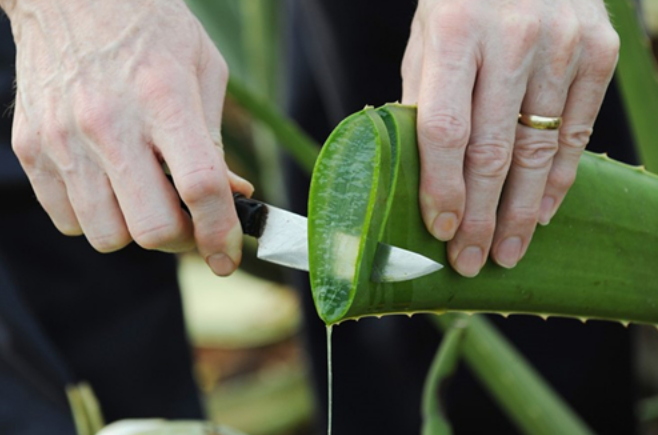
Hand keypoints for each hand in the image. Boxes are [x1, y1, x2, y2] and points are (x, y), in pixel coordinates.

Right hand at [3, 0, 252, 274]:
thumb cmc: (150, 29)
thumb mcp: (203, 71)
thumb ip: (216, 143)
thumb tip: (233, 198)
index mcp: (164, 98)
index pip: (199, 186)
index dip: (219, 231)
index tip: (227, 255)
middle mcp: (109, 122)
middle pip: (151, 228)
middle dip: (180, 239)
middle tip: (189, 223)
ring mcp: (62, 138)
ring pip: (107, 235)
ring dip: (135, 230)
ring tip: (144, 196)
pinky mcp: (31, 147)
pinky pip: (68, 219)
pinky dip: (96, 217)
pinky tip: (108, 184)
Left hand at [401, 0, 618, 276]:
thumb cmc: (462, 0)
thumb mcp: (428, 38)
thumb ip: (425, 99)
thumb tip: (425, 175)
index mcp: (456, 32)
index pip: (445, 130)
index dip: (442, 189)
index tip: (441, 232)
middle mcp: (514, 39)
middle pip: (494, 151)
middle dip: (481, 216)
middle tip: (471, 261)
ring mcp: (564, 45)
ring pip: (539, 151)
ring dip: (521, 212)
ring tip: (506, 252)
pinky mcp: (600, 52)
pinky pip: (576, 132)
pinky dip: (558, 180)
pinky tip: (540, 213)